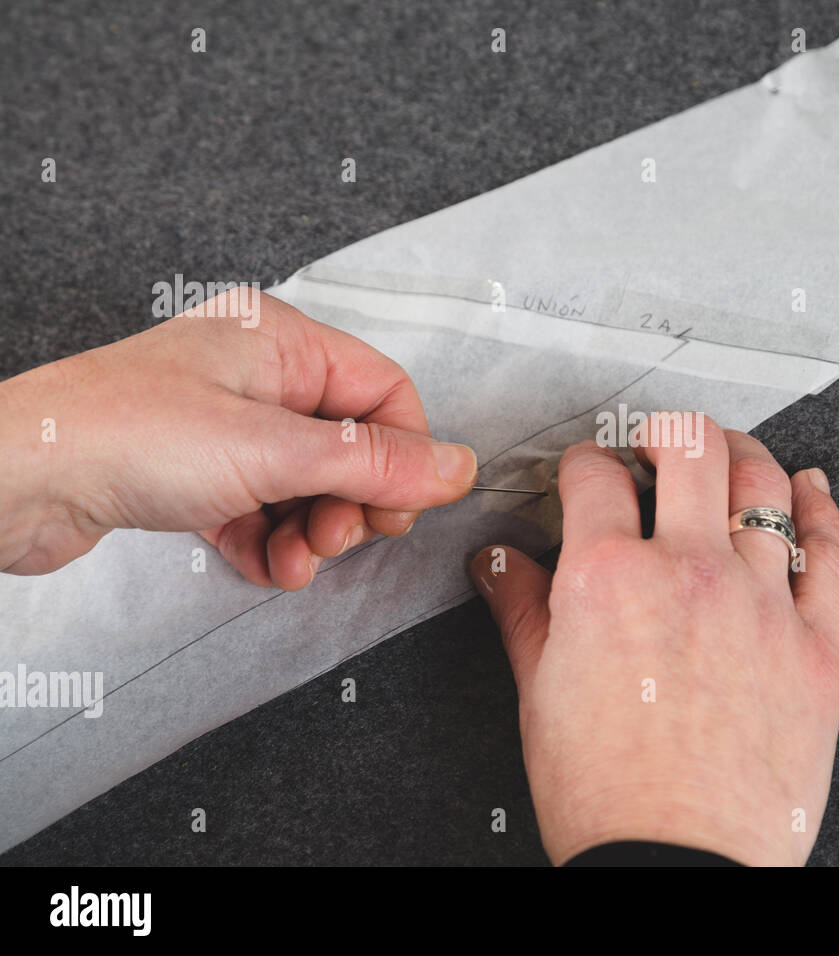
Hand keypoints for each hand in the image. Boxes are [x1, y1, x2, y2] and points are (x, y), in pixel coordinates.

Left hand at [0, 289, 477, 585]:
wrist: (15, 479)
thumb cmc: (124, 435)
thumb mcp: (274, 452)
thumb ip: (374, 464)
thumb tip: (456, 466)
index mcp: (282, 341)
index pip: (383, 393)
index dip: (403, 456)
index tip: (401, 510)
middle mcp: (258, 376)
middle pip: (350, 445)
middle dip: (351, 503)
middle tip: (337, 537)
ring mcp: (226, 424)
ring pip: (308, 484)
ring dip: (314, 531)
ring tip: (296, 559)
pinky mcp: (197, 471)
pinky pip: (265, 508)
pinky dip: (274, 541)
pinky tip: (266, 563)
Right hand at [472, 413, 838, 865]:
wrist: (680, 865)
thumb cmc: (609, 798)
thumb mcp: (540, 695)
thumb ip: (522, 611)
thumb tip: (500, 565)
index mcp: (609, 580)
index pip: (593, 475)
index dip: (584, 461)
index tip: (587, 472)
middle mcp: (689, 574)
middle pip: (690, 448)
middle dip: (667, 431)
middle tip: (658, 443)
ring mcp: (761, 603)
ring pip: (765, 484)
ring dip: (743, 454)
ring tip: (730, 453)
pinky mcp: (816, 642)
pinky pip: (830, 550)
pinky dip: (821, 507)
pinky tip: (810, 489)